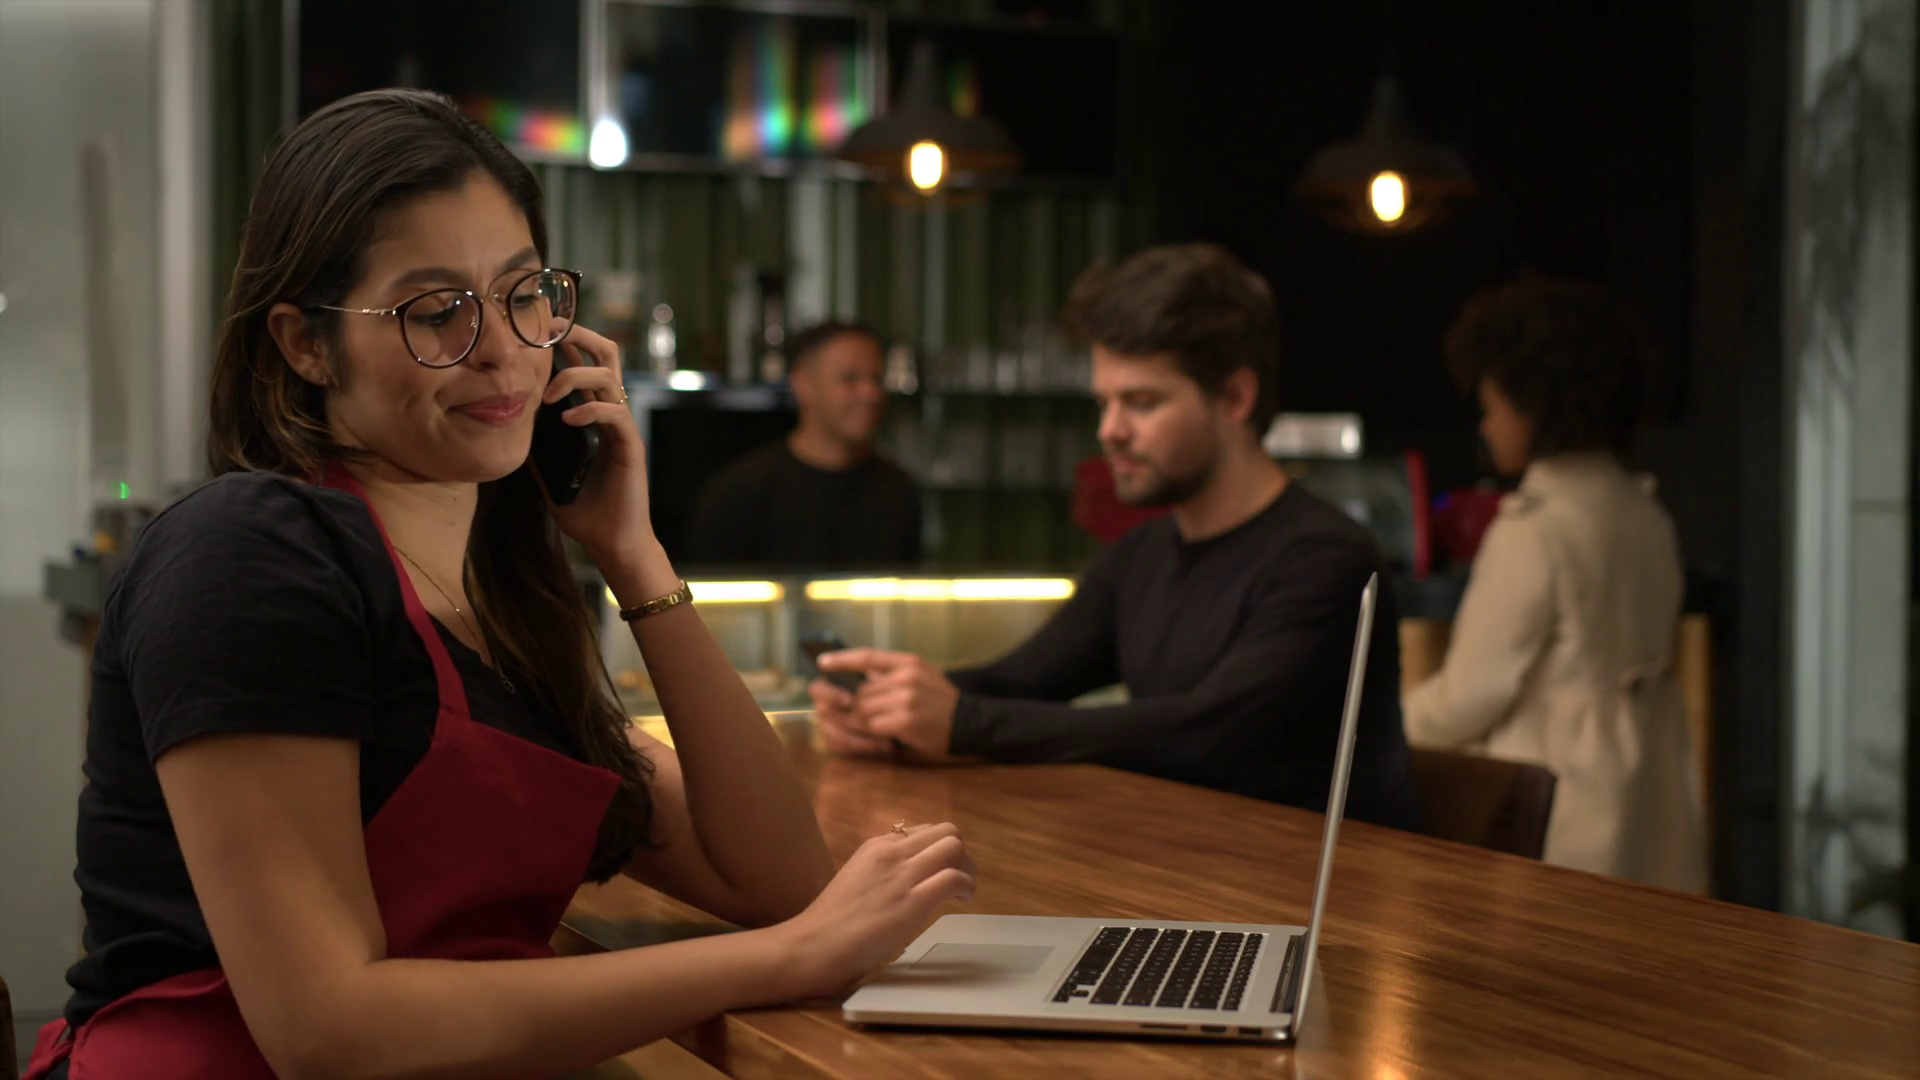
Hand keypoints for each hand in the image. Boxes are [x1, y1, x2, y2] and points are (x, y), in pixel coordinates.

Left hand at [537, 325, 656, 573]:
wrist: (613, 543)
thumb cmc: (586, 512)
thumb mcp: (550, 475)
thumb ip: (537, 450)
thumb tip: (509, 431)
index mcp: (595, 416)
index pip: (587, 365)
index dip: (570, 343)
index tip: (542, 330)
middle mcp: (612, 415)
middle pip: (609, 356)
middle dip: (582, 336)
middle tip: (554, 331)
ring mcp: (623, 428)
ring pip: (609, 379)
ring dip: (576, 377)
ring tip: (550, 396)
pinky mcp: (630, 447)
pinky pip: (615, 414)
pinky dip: (591, 410)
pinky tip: (569, 418)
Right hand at [767, 822, 975, 997]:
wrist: (812, 945)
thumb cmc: (829, 924)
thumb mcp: (856, 880)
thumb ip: (881, 873)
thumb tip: (907, 879)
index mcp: (875, 847)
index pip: (923, 832)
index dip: (939, 851)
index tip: (940, 872)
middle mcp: (890, 853)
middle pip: (945, 831)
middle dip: (961, 854)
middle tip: (960, 880)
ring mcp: (901, 875)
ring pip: (954, 846)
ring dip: (968, 868)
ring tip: (963, 892)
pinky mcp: (912, 902)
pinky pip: (954, 878)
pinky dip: (967, 887)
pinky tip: (961, 902)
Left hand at [811, 649, 958, 760]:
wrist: (970, 722)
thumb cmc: (941, 701)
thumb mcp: (922, 675)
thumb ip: (893, 673)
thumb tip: (859, 676)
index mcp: (908, 662)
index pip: (867, 656)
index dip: (842, 660)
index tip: (822, 663)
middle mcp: (906, 677)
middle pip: (862, 691)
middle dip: (860, 706)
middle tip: (869, 717)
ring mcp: (906, 698)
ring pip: (864, 709)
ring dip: (867, 721)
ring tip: (882, 726)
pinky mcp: (905, 719)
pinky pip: (873, 725)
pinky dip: (876, 732)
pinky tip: (889, 735)